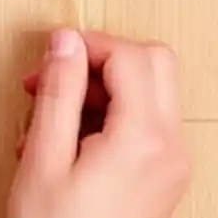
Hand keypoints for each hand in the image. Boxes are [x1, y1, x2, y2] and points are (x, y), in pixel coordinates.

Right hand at [8, 30, 190, 217]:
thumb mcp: (44, 160)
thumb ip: (58, 93)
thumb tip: (65, 42)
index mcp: (143, 139)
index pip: (130, 56)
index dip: (88, 45)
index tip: (53, 57)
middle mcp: (170, 147)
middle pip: (155, 62)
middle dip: (103, 60)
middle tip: (58, 78)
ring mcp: (174, 163)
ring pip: (154, 89)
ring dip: (106, 88)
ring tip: (54, 118)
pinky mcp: (167, 175)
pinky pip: (150, 121)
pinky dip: (115, 114)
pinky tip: (71, 141)